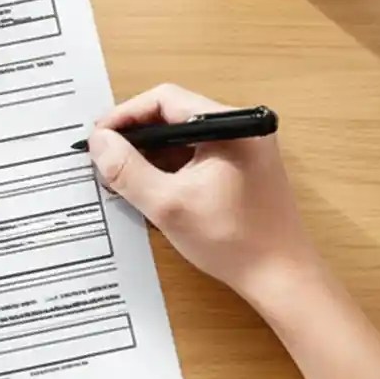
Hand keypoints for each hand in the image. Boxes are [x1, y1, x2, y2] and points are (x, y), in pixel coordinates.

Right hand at [86, 84, 321, 299]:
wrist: (281, 278)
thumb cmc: (231, 241)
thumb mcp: (168, 205)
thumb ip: (127, 170)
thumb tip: (97, 142)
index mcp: (230, 125)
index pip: (165, 100)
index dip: (125, 116)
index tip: (97, 139)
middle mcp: (240, 127)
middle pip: (172, 115)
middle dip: (134, 135)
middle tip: (103, 158)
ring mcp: (243, 147)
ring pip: (181, 136)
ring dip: (149, 153)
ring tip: (120, 176)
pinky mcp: (241, 167)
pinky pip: (194, 154)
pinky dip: (168, 166)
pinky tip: (147, 187)